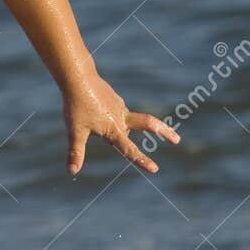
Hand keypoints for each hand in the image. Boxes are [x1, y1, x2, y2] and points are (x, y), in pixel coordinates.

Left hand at [62, 71, 180, 175]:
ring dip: (141, 126)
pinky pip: (120, 112)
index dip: (142, 160)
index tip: (155, 169)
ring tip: (130, 130)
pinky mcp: (115, 99)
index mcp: (114, 129)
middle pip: (149, 124)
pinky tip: (103, 113)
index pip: (129, 149)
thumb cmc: (76, 105)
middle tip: (177, 140)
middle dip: (164, 132)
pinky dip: (119, 118)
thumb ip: (76, 152)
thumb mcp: (75, 131)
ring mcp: (119, 107)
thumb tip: (72, 171)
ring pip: (132, 120)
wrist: (78, 77)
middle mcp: (121, 118)